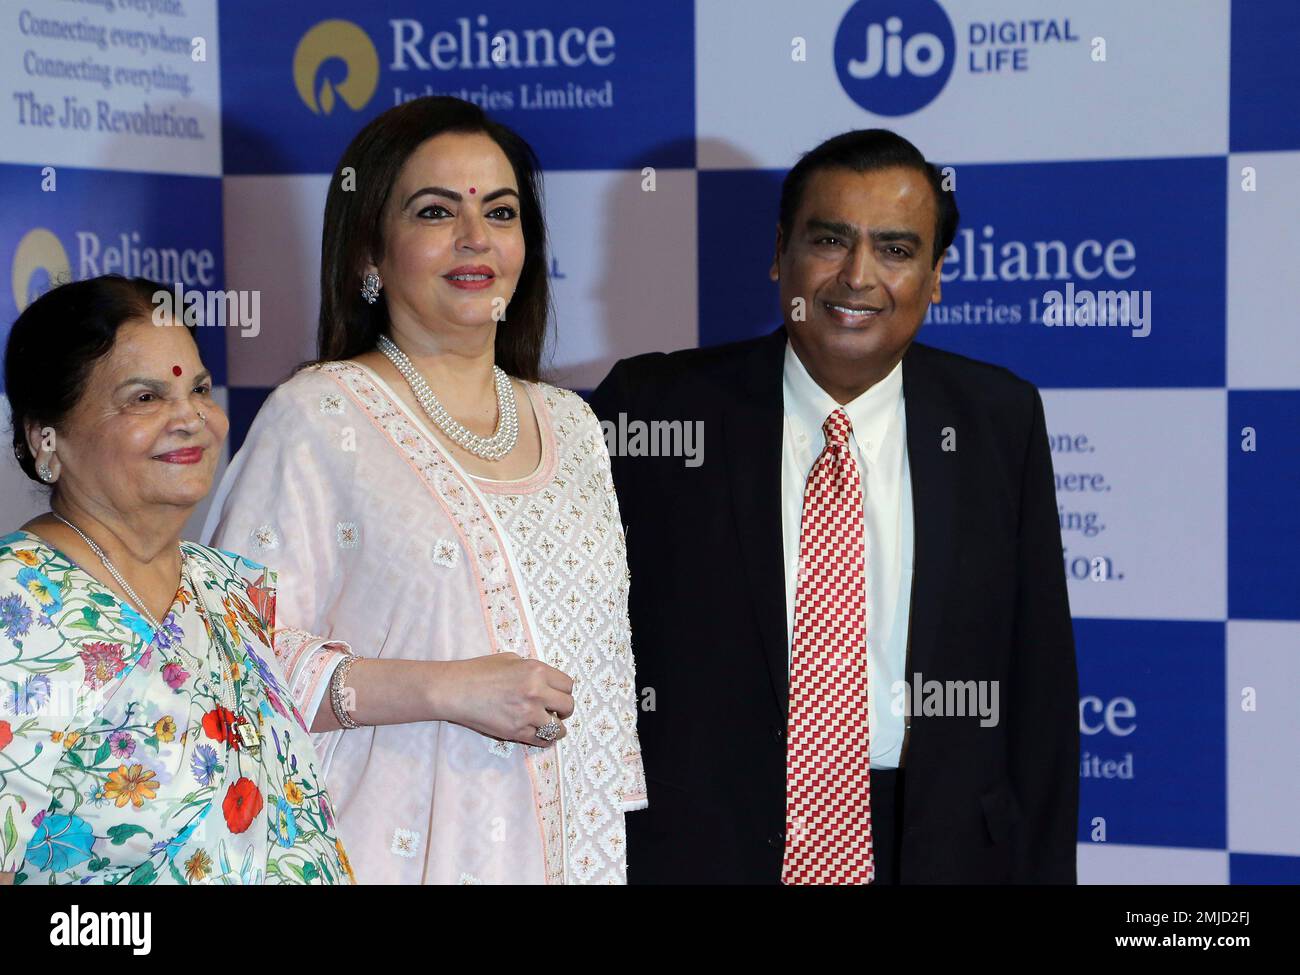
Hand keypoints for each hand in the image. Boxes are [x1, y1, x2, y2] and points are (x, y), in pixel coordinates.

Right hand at [439, 653, 574, 746]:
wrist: (455, 691)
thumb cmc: (478, 671)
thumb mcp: (510, 659)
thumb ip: (531, 669)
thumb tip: (545, 680)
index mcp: (536, 671)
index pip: (568, 685)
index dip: (564, 691)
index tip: (558, 695)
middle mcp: (536, 693)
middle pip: (568, 706)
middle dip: (564, 709)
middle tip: (556, 711)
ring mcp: (527, 714)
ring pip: (559, 728)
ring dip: (557, 728)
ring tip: (550, 726)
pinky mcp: (516, 732)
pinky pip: (542, 741)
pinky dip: (544, 739)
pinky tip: (540, 735)